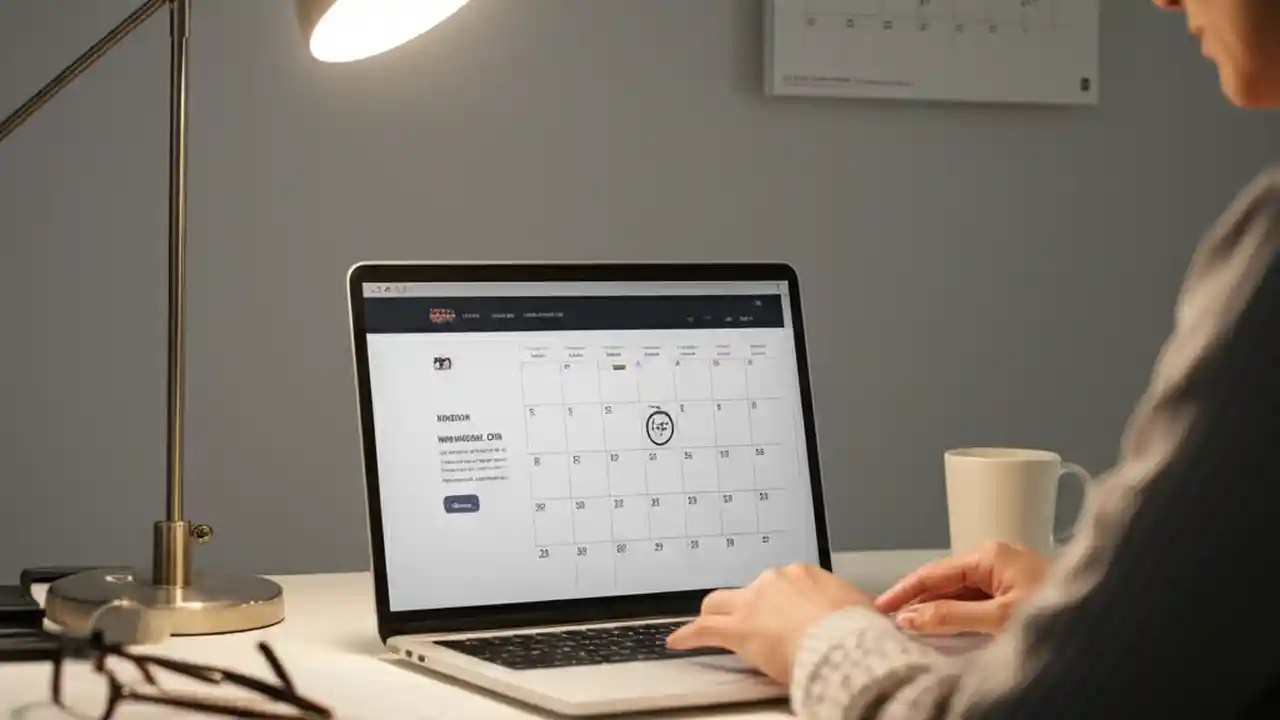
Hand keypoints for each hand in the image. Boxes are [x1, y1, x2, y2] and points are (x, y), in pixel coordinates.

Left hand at [666, 563, 872, 684]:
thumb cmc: (856, 630)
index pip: (782, 585)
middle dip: (744, 604)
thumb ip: (850, 609)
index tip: (784, 615)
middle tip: (747, 621)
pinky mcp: (738, 629)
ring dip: (714, 615)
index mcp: (803, 575)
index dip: (780, 603)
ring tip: (705, 626)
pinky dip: (688, 636)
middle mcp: (774, 581)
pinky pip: (704, 630)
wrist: (844, 640)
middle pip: (747, 591)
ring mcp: (753, 603)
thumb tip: (862, 616)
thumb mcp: (860, 610)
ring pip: (720, 604)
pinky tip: (677, 641)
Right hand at [875, 541, 1049, 634]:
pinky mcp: (1016, 591)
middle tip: (890, 621)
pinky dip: (958, 614)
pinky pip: (977, 600)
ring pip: (960, 592)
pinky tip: (945, 628)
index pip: (933, 572)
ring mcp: (1007, 575)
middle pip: (945, 581)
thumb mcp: (999, 617)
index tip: (881, 606)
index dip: (904, 590)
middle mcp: (996, 559)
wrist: (1107, 619)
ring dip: (937, 610)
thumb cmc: (1059, 610)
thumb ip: (951, 616)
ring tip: (911, 628)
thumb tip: (911, 617)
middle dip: (918, 601)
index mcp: (990, 555)